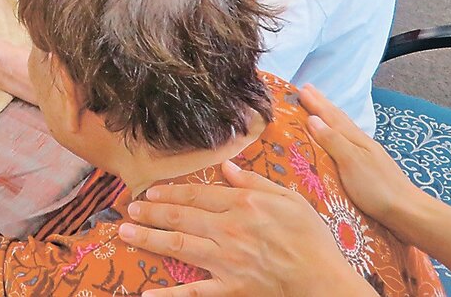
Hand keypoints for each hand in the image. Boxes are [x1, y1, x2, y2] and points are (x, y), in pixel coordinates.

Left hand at [118, 160, 370, 296]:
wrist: (324, 282)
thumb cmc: (312, 239)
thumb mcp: (289, 199)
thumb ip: (255, 182)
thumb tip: (227, 166)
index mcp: (243, 205)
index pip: (197, 195)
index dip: (171, 193)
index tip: (151, 192)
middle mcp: (228, 230)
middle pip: (181, 217)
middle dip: (151, 212)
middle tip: (129, 208)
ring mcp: (226, 261)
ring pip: (178, 246)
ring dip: (149, 238)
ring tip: (125, 233)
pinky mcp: (230, 288)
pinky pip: (194, 292)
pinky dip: (169, 295)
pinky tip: (147, 295)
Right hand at [301, 84, 421, 236]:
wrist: (407, 211)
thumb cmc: (377, 187)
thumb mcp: (351, 162)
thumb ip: (332, 140)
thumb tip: (312, 118)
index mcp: (355, 139)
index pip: (331, 117)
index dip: (316, 103)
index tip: (301, 89)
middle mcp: (361, 142)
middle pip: (339, 118)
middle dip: (322, 103)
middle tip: (308, 89)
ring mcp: (368, 154)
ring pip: (345, 128)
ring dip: (331, 115)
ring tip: (321, 107)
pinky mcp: (370, 167)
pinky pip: (349, 140)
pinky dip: (339, 132)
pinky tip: (341, 137)